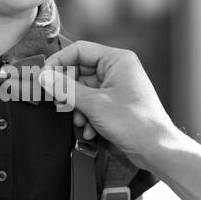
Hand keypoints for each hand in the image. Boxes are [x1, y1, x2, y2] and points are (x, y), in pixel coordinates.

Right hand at [40, 41, 177, 167]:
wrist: (156, 149)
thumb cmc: (135, 123)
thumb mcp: (94, 104)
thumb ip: (66, 89)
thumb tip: (44, 77)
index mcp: (117, 60)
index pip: (79, 50)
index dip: (59, 62)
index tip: (44, 77)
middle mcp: (118, 70)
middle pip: (79, 72)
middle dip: (69, 92)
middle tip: (59, 104)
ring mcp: (117, 87)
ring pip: (83, 90)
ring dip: (77, 108)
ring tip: (80, 122)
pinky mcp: (115, 104)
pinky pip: (92, 103)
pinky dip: (87, 116)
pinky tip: (90, 131)